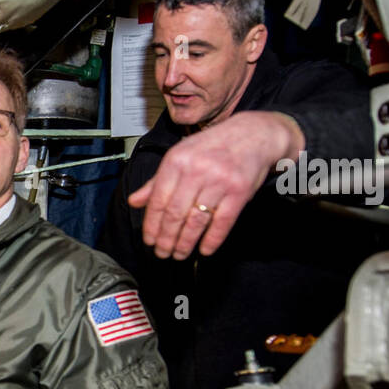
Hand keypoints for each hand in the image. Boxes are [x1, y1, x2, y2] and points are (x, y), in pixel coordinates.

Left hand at [128, 111, 303, 259]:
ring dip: (185, 243)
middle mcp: (196, 170)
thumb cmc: (214, 146)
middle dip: (166, 239)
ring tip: (179, 254)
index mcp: (176, 161)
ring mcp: (219, 181)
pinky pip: (222, 222)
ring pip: (196, 221)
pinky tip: (204, 249)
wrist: (254, 134)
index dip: (152, 225)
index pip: (158, 201)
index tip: (149, 240)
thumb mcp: (180, 155)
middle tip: (162, 252)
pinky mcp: (239, 191)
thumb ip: (157, 181)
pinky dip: (212, 240)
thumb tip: (135, 201)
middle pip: (175, 214)